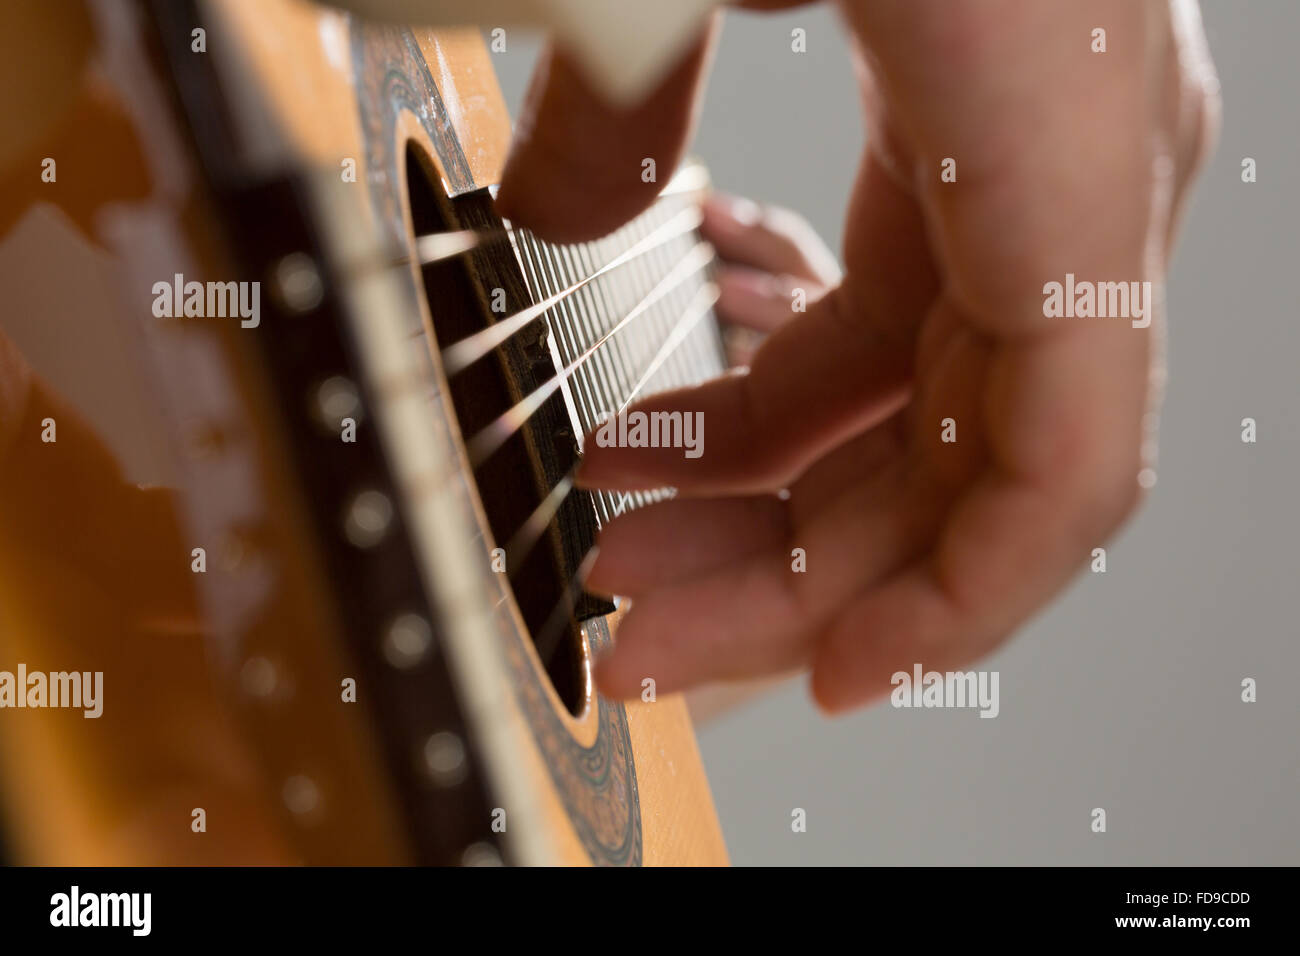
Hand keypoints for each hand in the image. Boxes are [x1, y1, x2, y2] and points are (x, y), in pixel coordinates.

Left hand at [496, 0, 1218, 712]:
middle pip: (956, 471)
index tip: (834, 680)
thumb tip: (545, 212)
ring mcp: (1022, 186)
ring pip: (911, 418)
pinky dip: (771, 409)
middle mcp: (1074, 196)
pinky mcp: (956, 164)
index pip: (1068, 462)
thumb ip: (622, 86)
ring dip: (763, 506)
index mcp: (1068, 159)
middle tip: (638, 636)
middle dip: (790, 578)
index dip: (961, 608)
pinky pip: (881, 336)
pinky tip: (654, 436)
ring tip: (619, 544)